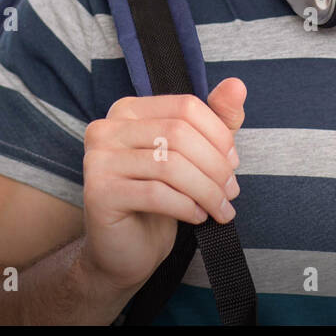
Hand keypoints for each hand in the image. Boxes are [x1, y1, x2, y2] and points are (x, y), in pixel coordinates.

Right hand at [80, 77, 245, 293]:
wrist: (125, 250)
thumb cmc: (159, 199)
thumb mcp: (194, 155)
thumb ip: (216, 120)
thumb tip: (238, 85)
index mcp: (128, 110)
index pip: (185, 107)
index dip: (218, 135)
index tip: (233, 163)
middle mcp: (107, 128)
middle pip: (178, 134)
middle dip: (215, 166)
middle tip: (230, 191)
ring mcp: (98, 159)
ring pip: (169, 165)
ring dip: (206, 190)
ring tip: (220, 208)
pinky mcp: (98, 193)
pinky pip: (155, 194)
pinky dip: (186, 206)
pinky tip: (197, 216)